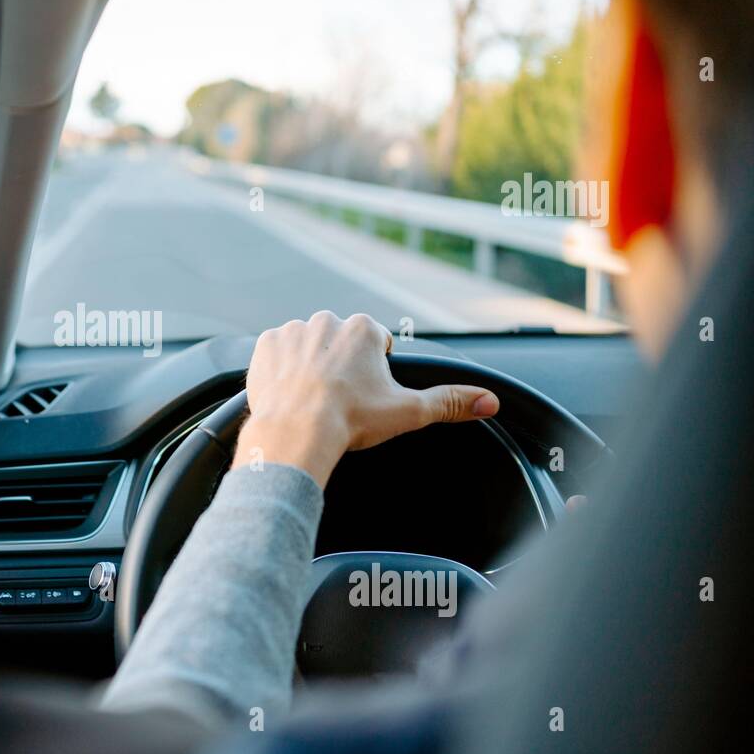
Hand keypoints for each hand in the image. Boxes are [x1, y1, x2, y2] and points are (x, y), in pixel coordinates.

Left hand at [231, 311, 499, 486]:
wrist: (296, 433)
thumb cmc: (350, 420)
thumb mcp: (408, 411)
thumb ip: (450, 402)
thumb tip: (489, 401)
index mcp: (363, 328)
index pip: (375, 343)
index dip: (373, 372)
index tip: (365, 394)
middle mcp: (326, 320)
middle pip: (339, 343)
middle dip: (341, 366)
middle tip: (339, 400)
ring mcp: (292, 331)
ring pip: (307, 347)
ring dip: (310, 366)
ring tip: (313, 399)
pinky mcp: (264, 346)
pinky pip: (276, 354)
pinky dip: (281, 371)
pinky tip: (289, 394)